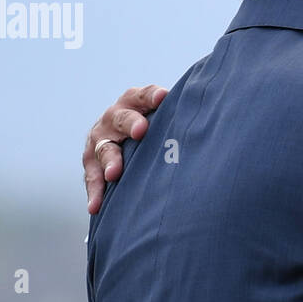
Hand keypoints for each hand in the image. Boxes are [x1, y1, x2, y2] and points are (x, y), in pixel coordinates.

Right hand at [82, 85, 167, 213]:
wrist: (121, 137)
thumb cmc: (153, 127)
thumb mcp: (161, 115)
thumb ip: (177, 114)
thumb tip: (212, 114)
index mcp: (133, 102)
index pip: (143, 95)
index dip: (152, 96)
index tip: (163, 97)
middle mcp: (114, 118)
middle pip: (121, 118)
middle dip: (131, 124)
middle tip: (141, 131)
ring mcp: (100, 140)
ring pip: (104, 149)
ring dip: (110, 161)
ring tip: (114, 174)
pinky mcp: (91, 162)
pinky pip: (92, 178)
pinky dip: (95, 192)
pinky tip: (96, 206)